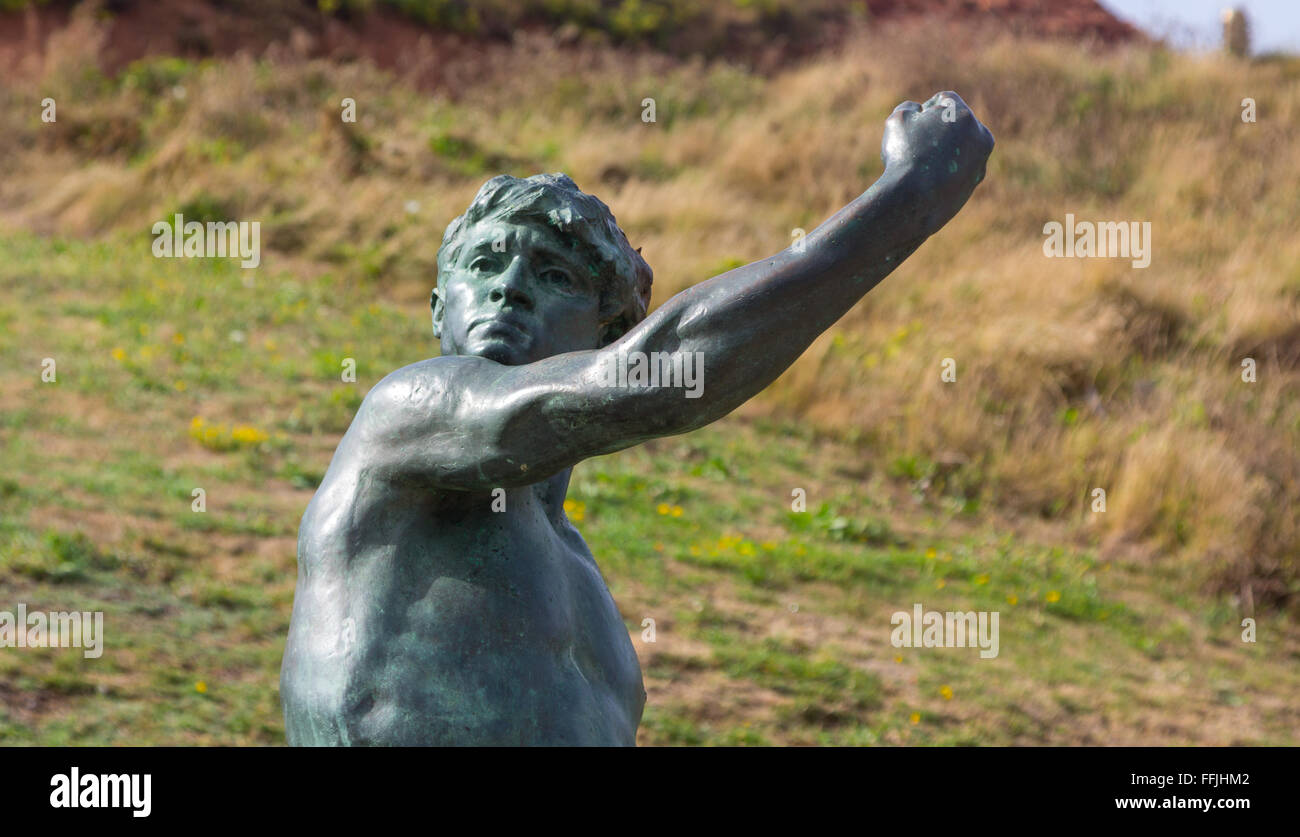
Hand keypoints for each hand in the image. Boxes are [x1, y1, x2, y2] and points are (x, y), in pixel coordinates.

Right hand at [881, 91, 993, 235]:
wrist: (916, 201)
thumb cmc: (905, 155)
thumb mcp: (898, 120)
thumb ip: (910, 108)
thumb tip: (919, 112)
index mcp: (962, 112)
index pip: (942, 101)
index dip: (922, 113)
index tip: (910, 130)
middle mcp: (979, 133)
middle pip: (954, 124)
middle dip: (936, 132)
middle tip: (915, 149)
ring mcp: (980, 160)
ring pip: (958, 148)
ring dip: (941, 152)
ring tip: (920, 168)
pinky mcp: (975, 182)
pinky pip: (958, 170)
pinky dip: (945, 172)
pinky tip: (928, 182)